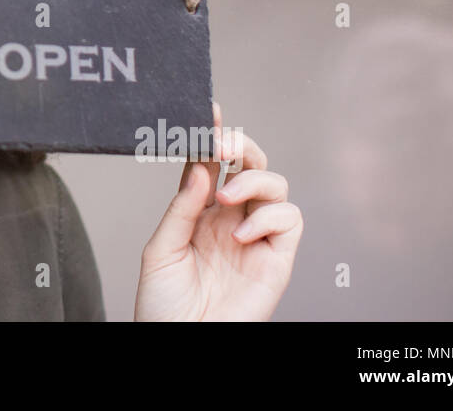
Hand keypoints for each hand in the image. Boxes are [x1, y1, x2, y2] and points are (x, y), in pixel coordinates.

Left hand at [134, 102, 302, 320]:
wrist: (179, 342)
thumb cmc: (163, 305)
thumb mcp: (161, 249)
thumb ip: (181, 207)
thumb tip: (200, 167)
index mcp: (200, 211)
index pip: (211, 162)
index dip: (212, 134)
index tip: (207, 109)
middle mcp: (231, 218)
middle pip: (250, 163)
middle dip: (240, 144)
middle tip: (221, 145)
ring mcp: (256, 237)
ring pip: (275, 184)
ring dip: (253, 179)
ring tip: (225, 197)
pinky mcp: (277, 259)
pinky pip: (291, 220)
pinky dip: (270, 218)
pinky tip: (242, 234)